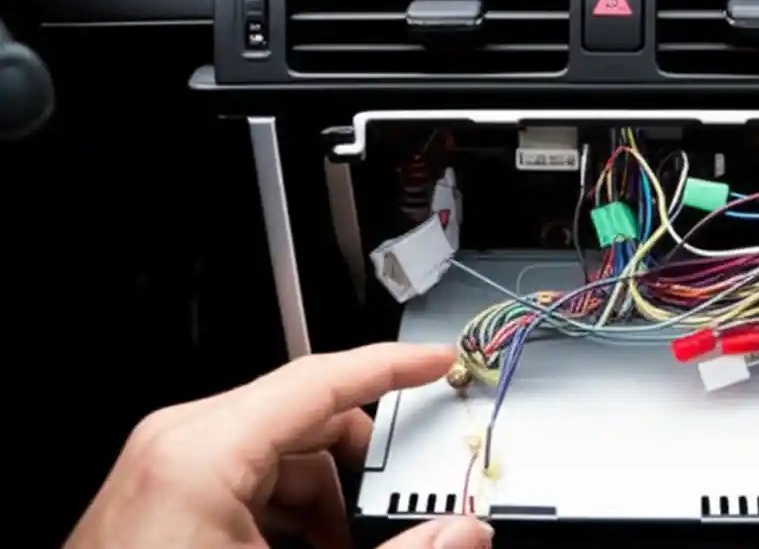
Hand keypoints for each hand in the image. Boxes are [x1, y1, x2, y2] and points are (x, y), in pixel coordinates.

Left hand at [65, 343, 493, 548]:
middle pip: (306, 422)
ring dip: (326, 504)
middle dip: (364, 469)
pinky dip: (288, 516)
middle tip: (406, 507)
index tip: (438, 363)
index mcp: (205, 450)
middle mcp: (180, 446)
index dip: (391, 367)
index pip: (322, 380)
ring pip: (279, 457)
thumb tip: (461, 535)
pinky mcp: (161, 499)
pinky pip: (246, 483)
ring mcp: (165, 470)